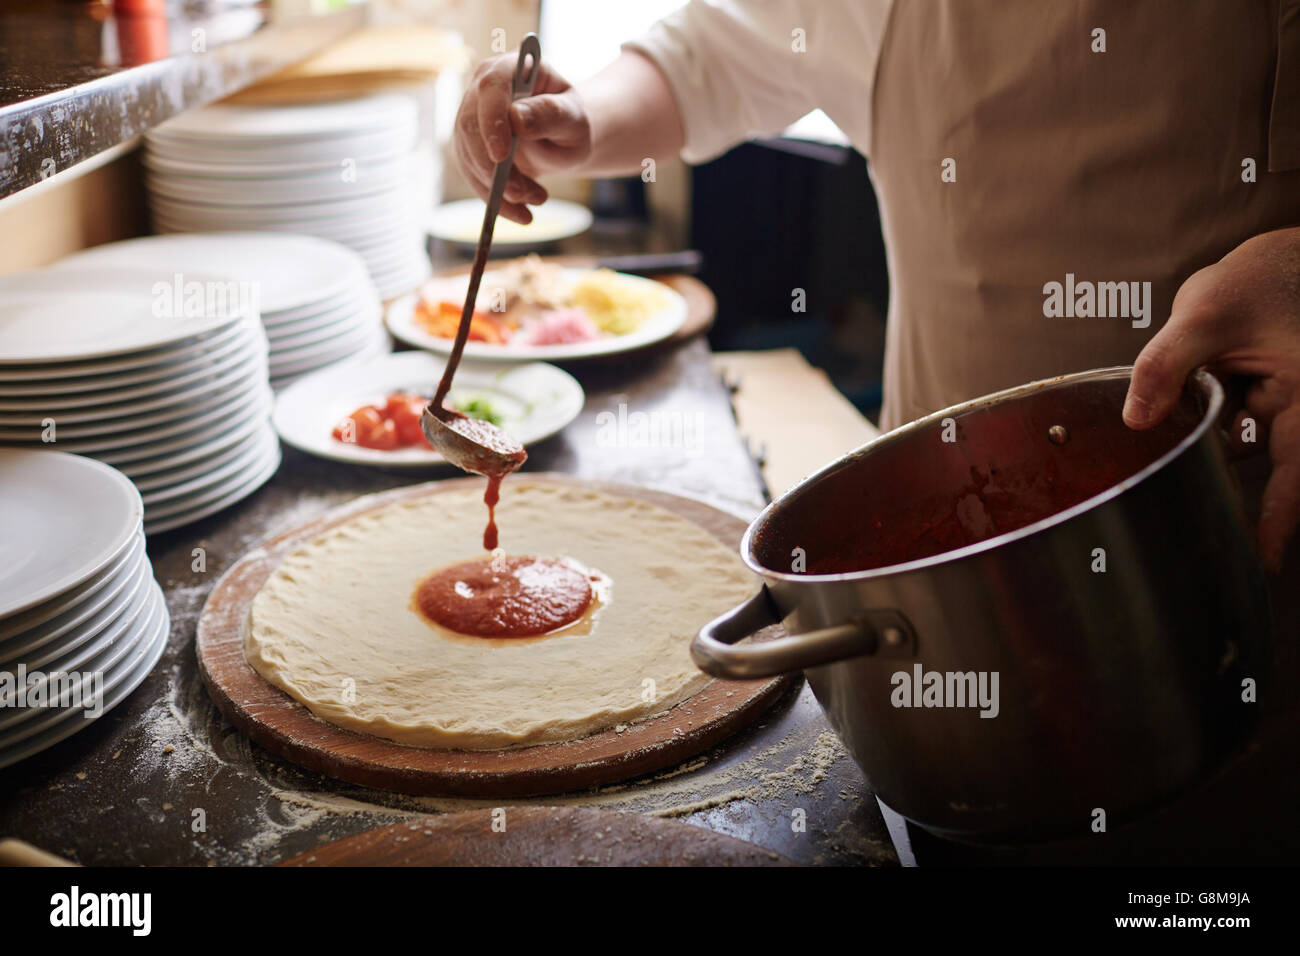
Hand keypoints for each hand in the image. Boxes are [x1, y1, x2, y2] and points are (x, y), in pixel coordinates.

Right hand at [454, 52, 591, 223]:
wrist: (563, 137)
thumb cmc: (571, 122)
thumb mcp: (573, 119)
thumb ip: (550, 114)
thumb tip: (516, 117)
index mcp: (511, 68)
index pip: (491, 88)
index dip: (492, 122)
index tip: (501, 156)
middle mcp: (482, 87)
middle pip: (470, 125)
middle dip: (492, 167)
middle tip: (522, 194)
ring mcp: (471, 116)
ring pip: (468, 155)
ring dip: (498, 188)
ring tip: (536, 199)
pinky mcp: (469, 145)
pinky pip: (472, 175)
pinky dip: (494, 199)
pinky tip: (521, 212)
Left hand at [1124, 226, 1299, 571]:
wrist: (1285, 255)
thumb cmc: (1265, 278)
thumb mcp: (1207, 314)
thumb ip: (1168, 365)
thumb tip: (1134, 419)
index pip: (1295, 474)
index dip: (1277, 522)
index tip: (1261, 562)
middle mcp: (1299, 408)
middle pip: (1268, 470)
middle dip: (1230, 496)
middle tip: (1194, 533)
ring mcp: (1281, 403)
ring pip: (1240, 446)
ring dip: (1207, 455)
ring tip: (1162, 481)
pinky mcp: (1262, 396)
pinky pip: (1232, 425)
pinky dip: (1205, 429)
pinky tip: (1168, 430)